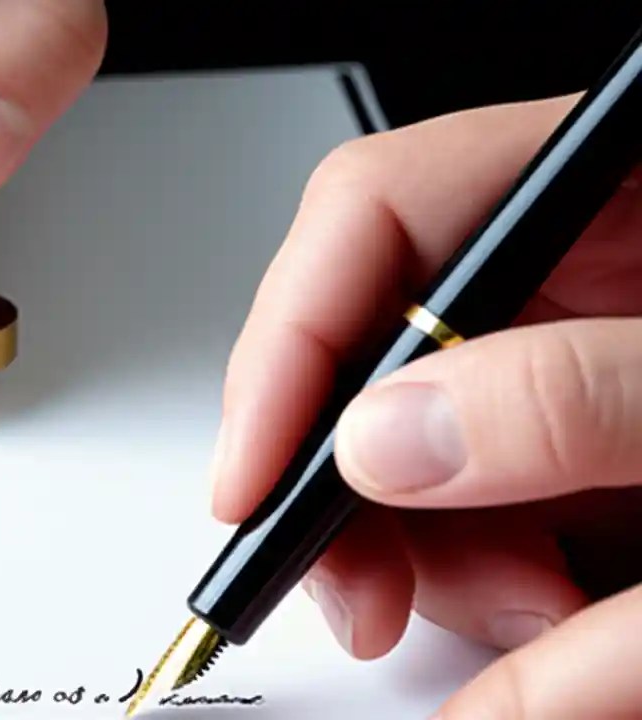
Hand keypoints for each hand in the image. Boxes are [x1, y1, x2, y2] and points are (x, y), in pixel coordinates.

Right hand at [211, 94, 641, 716]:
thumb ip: (589, 399)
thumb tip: (389, 444)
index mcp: (613, 185)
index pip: (379, 211)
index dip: (290, 342)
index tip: (256, 475)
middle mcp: (572, 271)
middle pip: (370, 347)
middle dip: (347, 487)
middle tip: (355, 591)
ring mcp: (568, 365)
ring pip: (408, 452)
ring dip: (434, 560)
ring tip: (530, 625)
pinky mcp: (577, 454)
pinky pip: (474, 514)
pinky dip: (488, 588)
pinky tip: (548, 618)